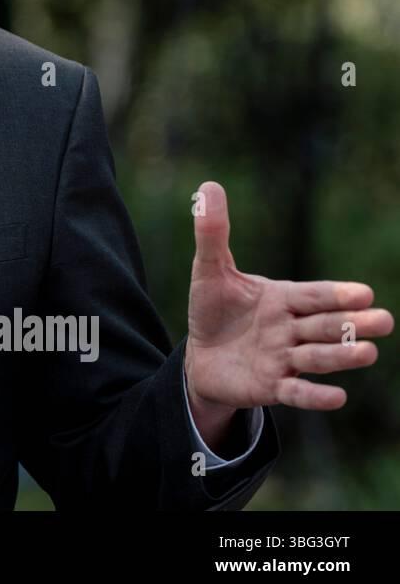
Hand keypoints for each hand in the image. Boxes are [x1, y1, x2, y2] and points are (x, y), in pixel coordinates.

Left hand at [184, 181, 392, 429]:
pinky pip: (297, 393)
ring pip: (317, 358)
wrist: (201, 356)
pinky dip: (316, 396)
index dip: (336, 294)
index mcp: (283, 299)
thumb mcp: (210, 270)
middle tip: (384, 321)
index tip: (363, 293)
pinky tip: (338, 396)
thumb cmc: (213, 310)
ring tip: (367, 352)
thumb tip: (208, 187)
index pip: (314, 295)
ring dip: (341, 356)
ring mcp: (284, 359)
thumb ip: (213, 233)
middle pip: (324, 326)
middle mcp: (290, 329)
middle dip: (351, 324)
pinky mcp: (272, 388)